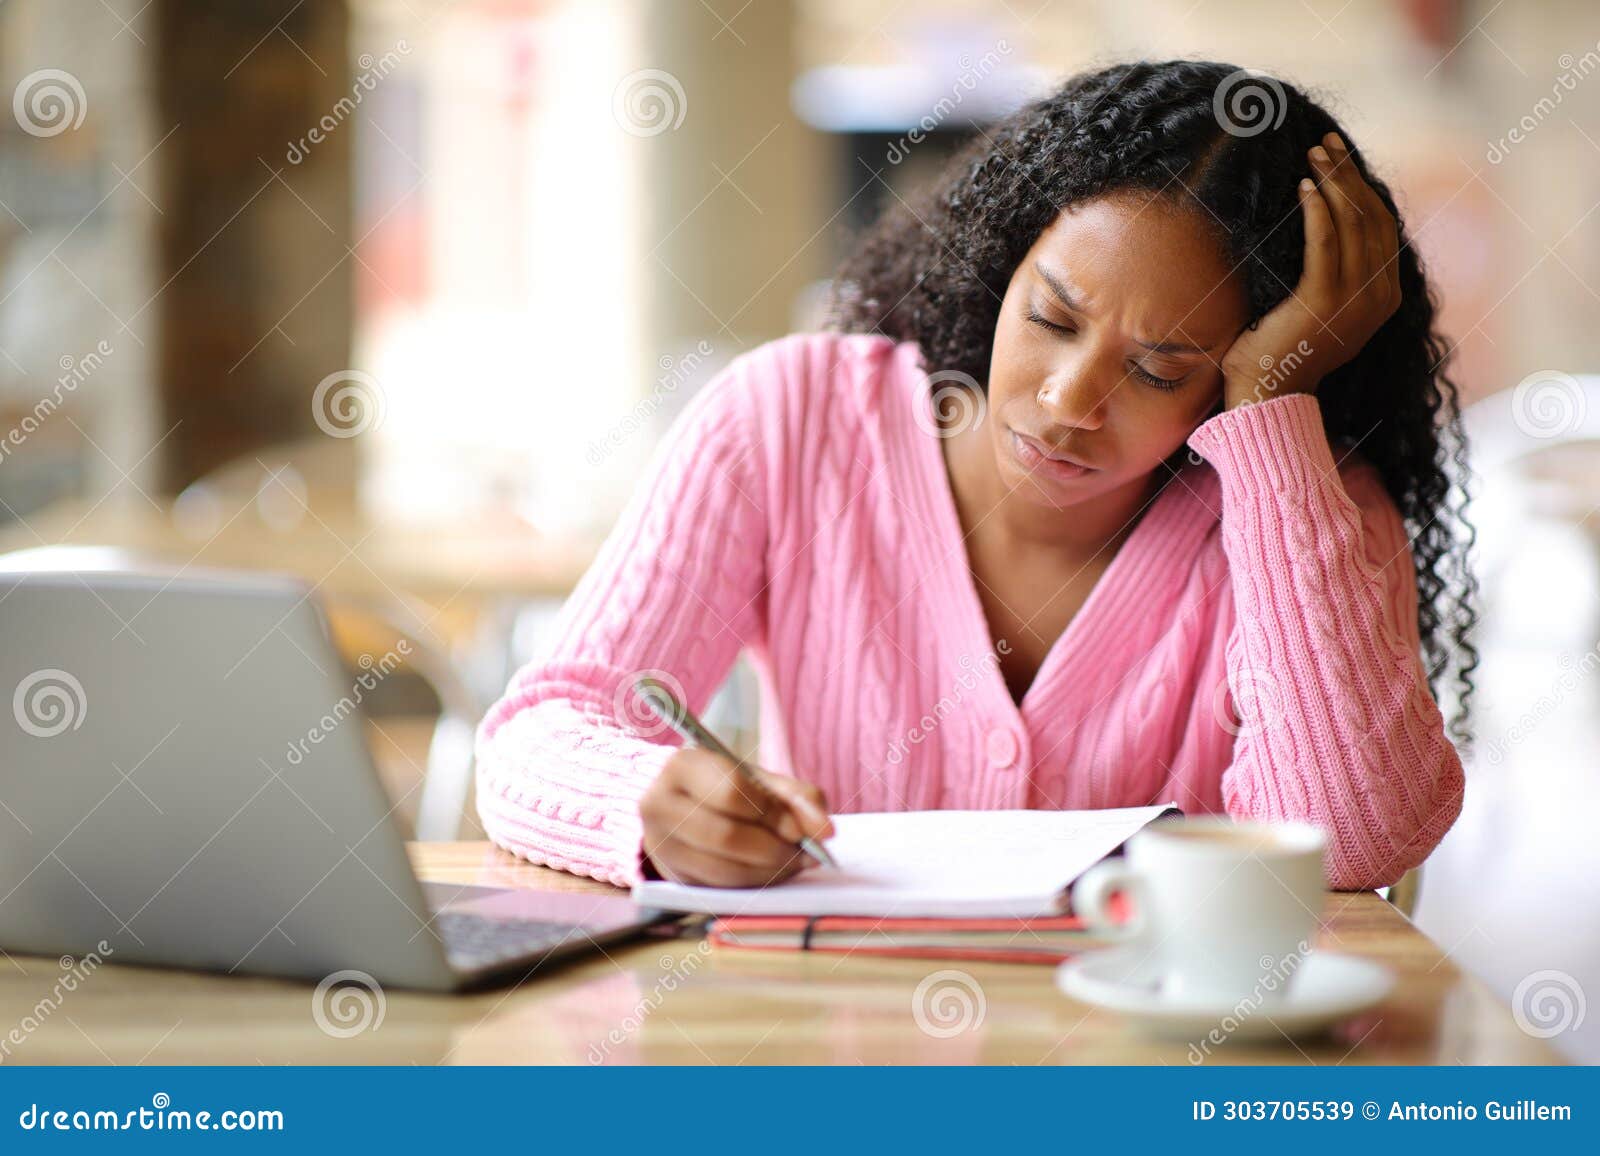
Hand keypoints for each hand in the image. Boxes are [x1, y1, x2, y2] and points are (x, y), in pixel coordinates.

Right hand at [639, 748, 834, 886]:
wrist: (681, 805)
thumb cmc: (725, 786)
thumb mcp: (759, 779)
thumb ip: (797, 797)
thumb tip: (825, 831)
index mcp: (682, 766)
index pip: (731, 793)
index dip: (773, 815)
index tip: (802, 829)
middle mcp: (659, 804)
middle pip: (725, 836)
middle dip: (775, 850)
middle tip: (805, 853)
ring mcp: (660, 844)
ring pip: (723, 869)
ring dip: (769, 871)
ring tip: (793, 862)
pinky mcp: (671, 875)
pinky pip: (720, 888)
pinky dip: (754, 884)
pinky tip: (771, 871)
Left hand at [1219, 131, 1401, 409]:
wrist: (1265, 397)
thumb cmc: (1278, 354)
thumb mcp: (1319, 312)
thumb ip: (1334, 278)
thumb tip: (1326, 233)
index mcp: (1382, 299)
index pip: (1382, 229)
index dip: (1364, 188)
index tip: (1342, 159)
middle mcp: (1378, 298)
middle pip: (1371, 218)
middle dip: (1350, 175)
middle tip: (1327, 143)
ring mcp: (1354, 300)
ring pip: (1353, 224)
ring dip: (1334, 182)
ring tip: (1314, 154)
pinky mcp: (1324, 301)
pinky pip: (1326, 243)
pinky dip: (1318, 210)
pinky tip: (1305, 187)